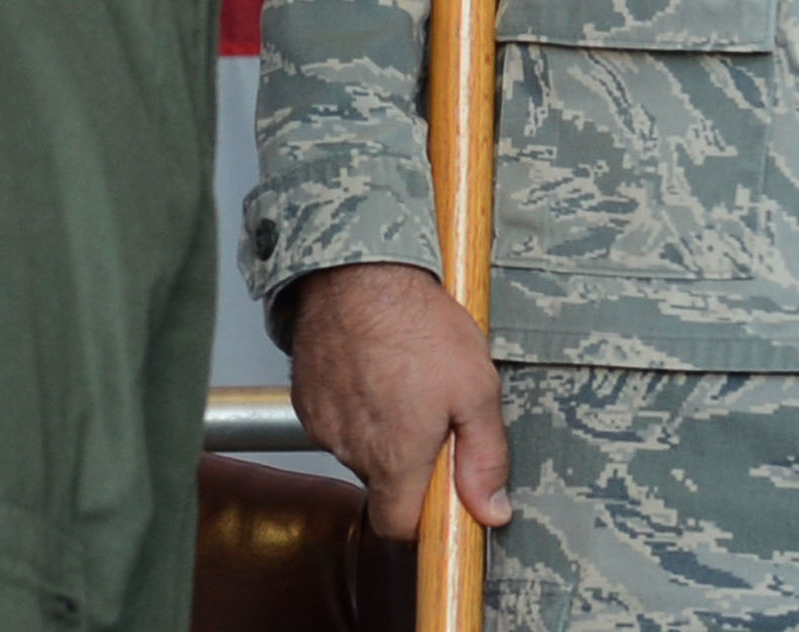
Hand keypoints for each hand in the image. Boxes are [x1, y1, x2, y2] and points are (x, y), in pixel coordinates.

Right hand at [280, 261, 510, 541]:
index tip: (443, 488)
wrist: (357, 272)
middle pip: (383, 482)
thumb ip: (485, 457)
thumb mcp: (476, 388)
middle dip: (408, 460)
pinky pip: (335, 418)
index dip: (422, 517)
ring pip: (359, 447)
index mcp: (395, 458)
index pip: (398, 526)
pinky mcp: (306, 399)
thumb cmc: (417, 323)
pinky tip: (375, 368)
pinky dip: (355, 403)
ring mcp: (324, 424)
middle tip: (432, 411)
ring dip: (381, 428)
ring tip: (403, 378)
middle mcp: (352, 450)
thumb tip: (491, 511)